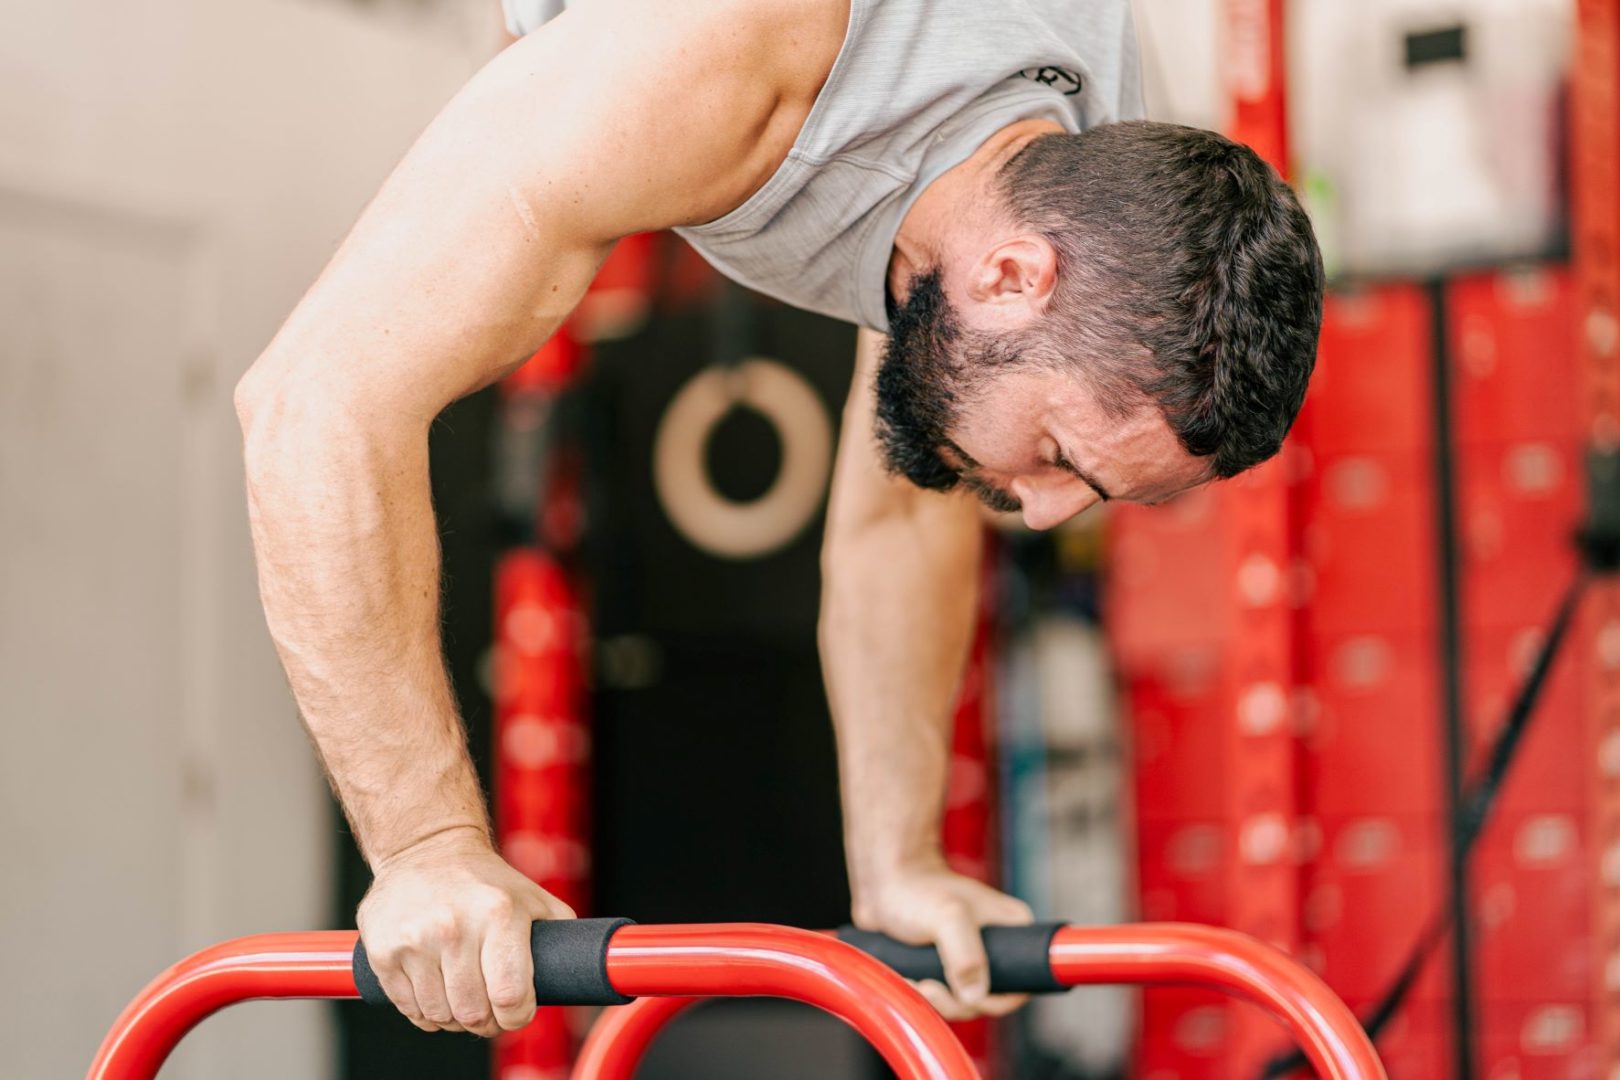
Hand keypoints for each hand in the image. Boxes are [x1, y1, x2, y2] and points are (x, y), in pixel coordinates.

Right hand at [357, 826, 574, 1036]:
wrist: (425, 848)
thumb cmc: (485, 880)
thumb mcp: (532, 897)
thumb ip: (560, 933)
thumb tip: (585, 970)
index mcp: (498, 914)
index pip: (510, 996)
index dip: (517, 1017)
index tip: (517, 1014)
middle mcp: (454, 927)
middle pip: (474, 1014)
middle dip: (487, 1023)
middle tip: (490, 1012)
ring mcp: (414, 940)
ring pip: (440, 1016)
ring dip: (455, 1019)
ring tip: (462, 998)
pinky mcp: (382, 951)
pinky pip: (408, 1009)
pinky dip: (425, 1012)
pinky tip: (436, 992)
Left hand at [852, 865, 1033, 1020]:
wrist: (884, 881)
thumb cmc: (917, 888)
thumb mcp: (947, 917)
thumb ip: (965, 956)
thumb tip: (975, 997)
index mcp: (1014, 931)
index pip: (1020, 984)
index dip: (993, 1001)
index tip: (960, 993)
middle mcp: (997, 947)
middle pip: (988, 999)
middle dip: (955, 1002)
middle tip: (926, 986)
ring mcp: (972, 958)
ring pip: (963, 1001)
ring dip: (935, 1000)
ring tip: (911, 980)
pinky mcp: (948, 966)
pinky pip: (945, 995)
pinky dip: (926, 996)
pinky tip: (907, 980)